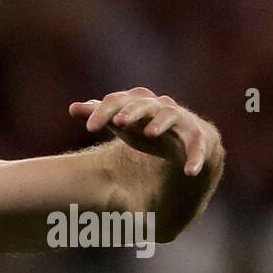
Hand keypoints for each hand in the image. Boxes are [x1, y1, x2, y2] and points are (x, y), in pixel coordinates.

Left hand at [70, 87, 220, 175]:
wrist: (183, 144)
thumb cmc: (145, 132)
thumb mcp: (121, 125)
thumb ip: (100, 115)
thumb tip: (73, 107)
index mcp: (138, 104)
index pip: (118, 101)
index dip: (104, 112)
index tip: (89, 128)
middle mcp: (159, 107)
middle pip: (145, 104)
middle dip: (132, 112)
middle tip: (119, 122)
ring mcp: (181, 120)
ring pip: (171, 116)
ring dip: (161, 123)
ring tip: (149, 133)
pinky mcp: (199, 137)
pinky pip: (198, 145)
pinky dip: (195, 157)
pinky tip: (189, 172)